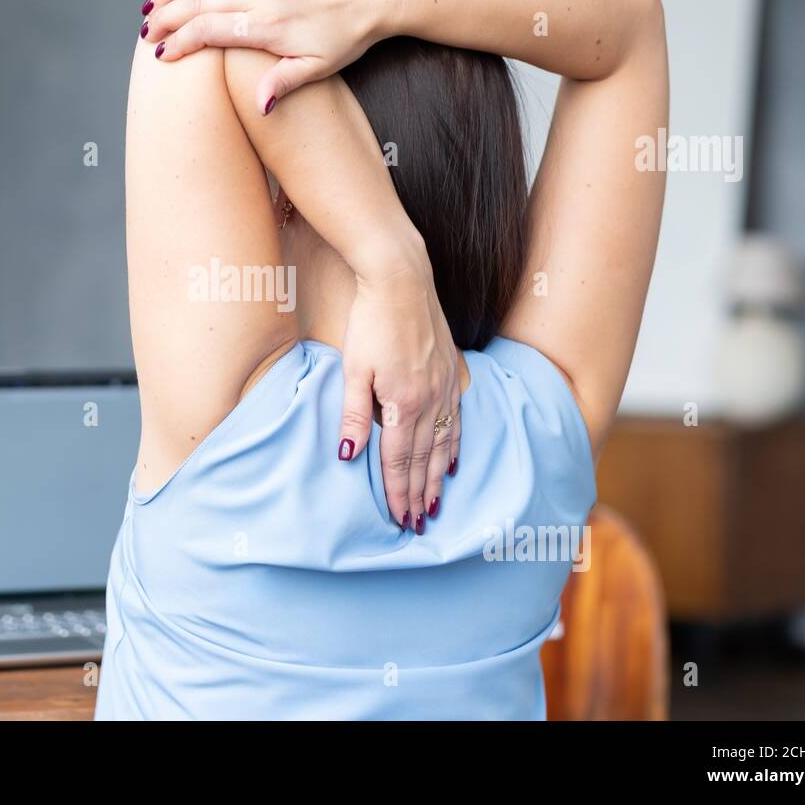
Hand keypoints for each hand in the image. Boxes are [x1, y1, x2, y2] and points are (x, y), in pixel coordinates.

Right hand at [142, 0, 389, 113]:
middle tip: (144, 35)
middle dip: (164, 18)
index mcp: (268, 25)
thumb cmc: (346, 36)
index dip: (179, 43)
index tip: (161, 57)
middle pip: (197, 2)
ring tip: (150, 6)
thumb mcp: (318, 69)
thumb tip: (259, 107)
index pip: (208, 30)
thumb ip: (283, 84)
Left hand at [339, 261, 463, 531]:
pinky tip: (453, 461)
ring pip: (444, 444)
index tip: (399, 519)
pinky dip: (454, 445)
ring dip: (439, 477)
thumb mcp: (352, 369)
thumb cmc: (370, 321)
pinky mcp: (450, 372)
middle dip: (419, 494)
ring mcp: (444, 387)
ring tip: (436, 503)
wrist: (401, 279)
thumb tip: (348, 455)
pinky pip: (456, 420)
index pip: (398, 460)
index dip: (397, 492)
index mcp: (402, 403)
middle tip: (418, 525)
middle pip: (423, 459)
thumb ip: (353, 414)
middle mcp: (430, 400)